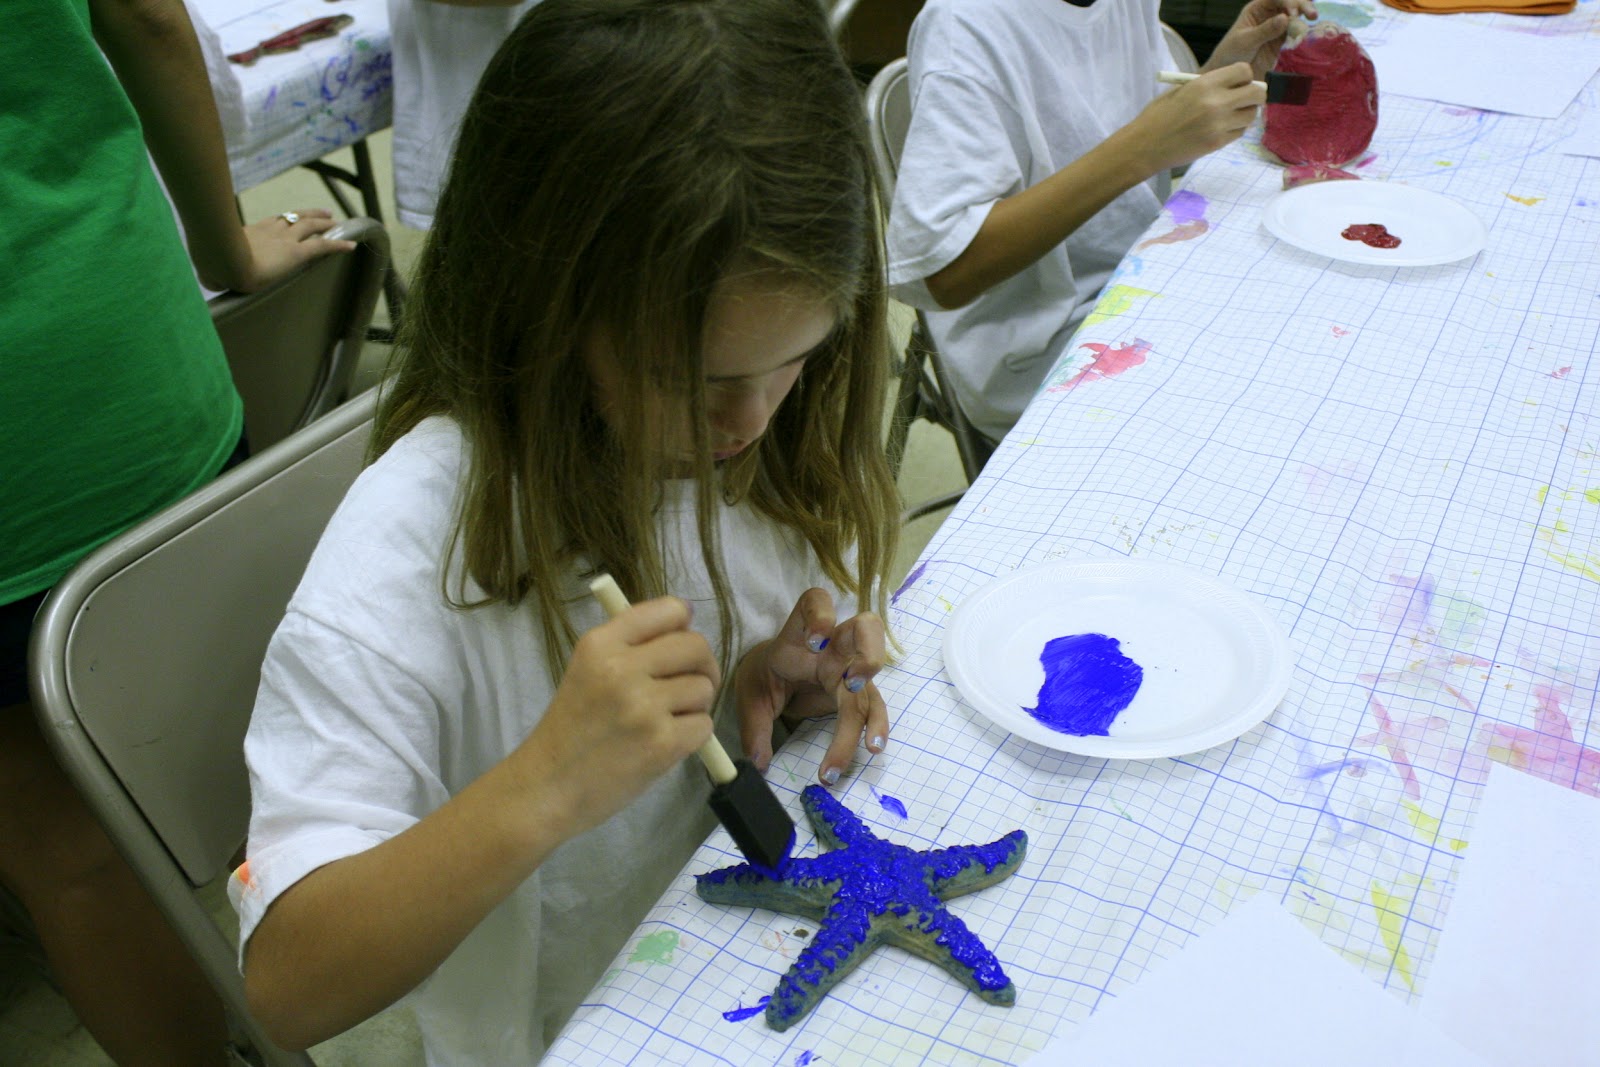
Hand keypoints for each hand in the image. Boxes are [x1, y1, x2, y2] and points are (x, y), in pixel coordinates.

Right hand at [202, 208, 355, 292]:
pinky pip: (322, 247)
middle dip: (308, 215)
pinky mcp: (297, 253)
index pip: (271, 223)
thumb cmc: (215, 267)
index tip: (289, 219)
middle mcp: (270, 232)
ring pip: (309, 226)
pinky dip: (338, 245)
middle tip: (323, 213)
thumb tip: (208, 277)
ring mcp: (285, 241)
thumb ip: (214, 271)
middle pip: (293, 218)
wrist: (225, 263)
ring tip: (335, 222)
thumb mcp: (213, 266)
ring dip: (323, 224)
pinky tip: (351, 245)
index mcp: (250, 232)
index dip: (283, 221)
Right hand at [515, 597, 719, 839]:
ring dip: (695, 705)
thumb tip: (685, 623)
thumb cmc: (571, 729)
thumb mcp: (587, 671)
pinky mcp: (661, 743)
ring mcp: (643, 706)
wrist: (548, 786)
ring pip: (704, 687)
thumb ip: (630, 646)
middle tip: (690, 685)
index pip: (669, 610)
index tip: (680, 644)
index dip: (684, 626)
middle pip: (696, 646)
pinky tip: (667, 742)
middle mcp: (622, 668)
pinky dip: (693, 735)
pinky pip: (704, 724)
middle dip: (702, 666)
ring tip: (667, 719)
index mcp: (600, 643)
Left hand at [734, 588, 887, 785]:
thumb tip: (758, 764)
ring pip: (874, 678)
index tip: (813, 642)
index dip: (820, 615)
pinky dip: (875, 727)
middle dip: (867, 655)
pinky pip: (874, 706)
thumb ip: (754, 730)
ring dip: (871, 710)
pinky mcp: (857, 692)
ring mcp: (849, 667)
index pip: (814, 603)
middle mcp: (831, 646)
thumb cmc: (765, 676)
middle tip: (850, 685)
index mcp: (798, 635)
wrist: (775, 678)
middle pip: (865, 629)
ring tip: (867, 744)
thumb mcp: (751, 698)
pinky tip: (872, 748)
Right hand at [1130, 63, 1263, 173]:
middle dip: (1254, 94)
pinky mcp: (1218, 143)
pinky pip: (1240, 132)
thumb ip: (1209, 84)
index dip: (1245, 76)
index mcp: (1205, 84)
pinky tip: (1219, 128)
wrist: (1144, 146)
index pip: (1244, 71)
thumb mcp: (1181, 89)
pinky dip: (1235, 129)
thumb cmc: (1158, 115)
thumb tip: (1236, 83)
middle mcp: (1216, 102)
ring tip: (1230, 115)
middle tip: (1244, 99)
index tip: (1238, 82)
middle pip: (1257, 93)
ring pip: (1252, 115)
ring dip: (1245, 114)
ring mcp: (1219, 124)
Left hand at [1205, 0, 1317, 78]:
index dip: (1288, 1)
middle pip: (1290, 3)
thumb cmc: (1230, 55)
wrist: (1230, 77)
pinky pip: (1297, 33)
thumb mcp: (1245, 41)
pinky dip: (1303, 32)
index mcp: (1257, 8)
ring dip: (1306, 17)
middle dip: (1302, 5)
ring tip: (1312, 22)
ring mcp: (1278, 28)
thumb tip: (1285, 18)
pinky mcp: (1283, 42)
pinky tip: (1307, 35)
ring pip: (1297, 17)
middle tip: (1311, 15)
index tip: (1293, 12)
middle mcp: (1270, 15)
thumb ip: (1264, 30)